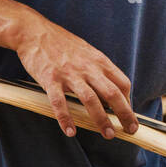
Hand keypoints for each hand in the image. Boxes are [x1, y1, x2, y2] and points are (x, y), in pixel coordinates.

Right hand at [13, 15, 137, 138]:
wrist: (35, 32)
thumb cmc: (63, 44)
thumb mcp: (88, 53)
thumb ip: (99, 70)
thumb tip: (111, 90)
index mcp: (99, 61)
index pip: (123, 83)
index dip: (128, 100)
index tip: (127, 113)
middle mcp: (88, 68)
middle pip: (113, 93)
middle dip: (124, 114)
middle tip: (130, 130)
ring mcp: (69, 74)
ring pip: (91, 100)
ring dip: (101, 119)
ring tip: (108, 134)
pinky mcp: (50, 79)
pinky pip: (60, 102)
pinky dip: (66, 118)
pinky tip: (70, 132)